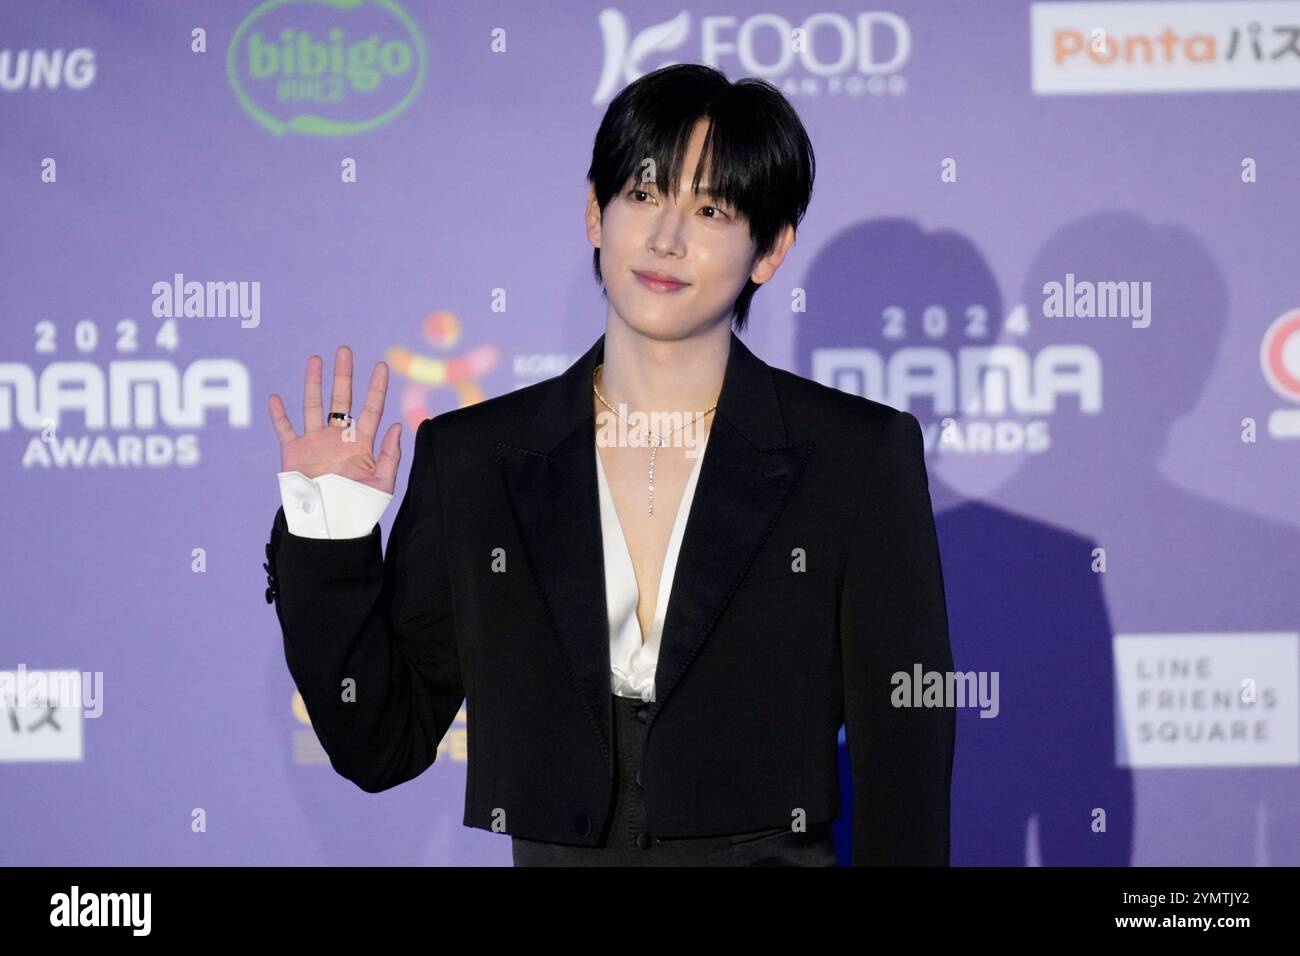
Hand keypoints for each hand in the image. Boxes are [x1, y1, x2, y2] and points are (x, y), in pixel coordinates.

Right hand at [268, 345, 402, 495]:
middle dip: (343, 376)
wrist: (330, 525)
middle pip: (341, 400)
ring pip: (314, 406)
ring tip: (316, 360)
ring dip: (314, 384)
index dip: (377, 388)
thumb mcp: (383, 484)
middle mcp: (338, 438)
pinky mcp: (294, 453)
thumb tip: (398, 426)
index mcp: (362, 443)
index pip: (371, 409)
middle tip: (345, 351)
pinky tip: (275, 398)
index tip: (381, 365)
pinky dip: (278, 415)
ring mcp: (315, 443)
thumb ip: (391, 456)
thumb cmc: (359, 508)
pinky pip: (285, 429)